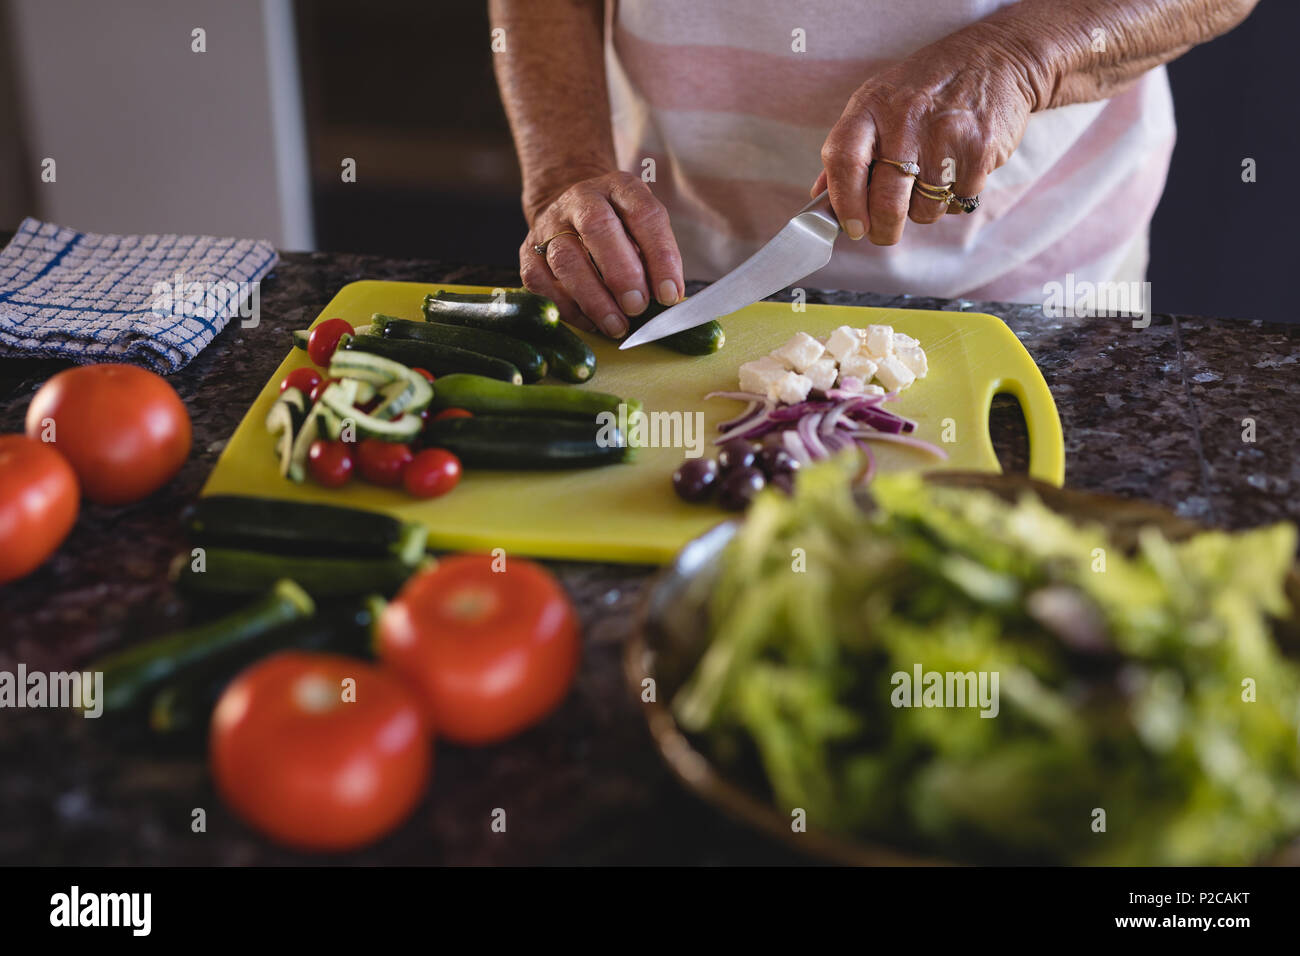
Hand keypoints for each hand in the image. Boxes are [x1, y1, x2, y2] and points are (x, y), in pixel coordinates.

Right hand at [520, 171, 683, 337]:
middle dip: (621, 274)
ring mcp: (550, 225)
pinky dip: (568, 308)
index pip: (644, 215)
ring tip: (616, 325)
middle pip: (598, 228)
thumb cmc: (618, 230)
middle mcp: (582, 199)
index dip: (660, 257)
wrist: (570, 213)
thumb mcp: (643, 229)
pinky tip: (591, 323)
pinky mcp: (528, 253)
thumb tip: (665, 299)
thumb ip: (654, 258)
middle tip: (637, 307)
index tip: (670, 295)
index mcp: (620, 188)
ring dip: (594, 298)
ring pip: (566, 259)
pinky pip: (542, 283)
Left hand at [811, 33, 1035, 243]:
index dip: (844, 204)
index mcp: (871, 107)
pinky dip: (954, 199)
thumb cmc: (924, 88)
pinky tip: (955, 170)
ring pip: (924, 210)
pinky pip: (957, 202)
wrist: (993, 58)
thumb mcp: (877, 102)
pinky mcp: (979, 150)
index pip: (844, 162)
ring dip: (923, 210)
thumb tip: (820, 198)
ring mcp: (945, 136)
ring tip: (928, 181)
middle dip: (883, 230)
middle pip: (886, 201)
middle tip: (883, 232)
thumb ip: (848, 150)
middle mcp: (906, 120)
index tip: (852, 227)